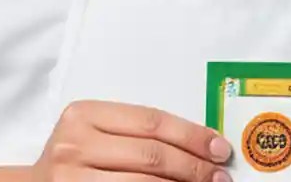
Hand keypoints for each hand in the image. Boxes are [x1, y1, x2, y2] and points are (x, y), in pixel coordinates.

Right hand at [32, 101, 231, 181]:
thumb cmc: (76, 157)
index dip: (192, 135)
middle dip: (194, 166)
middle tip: (220, 175)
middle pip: (152, 154)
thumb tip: (202, 144)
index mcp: (83, 115)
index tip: (219, 148)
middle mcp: (73, 145)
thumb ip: (139, 133)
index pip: (152, 122)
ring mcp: (71, 178)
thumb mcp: (97, 133)